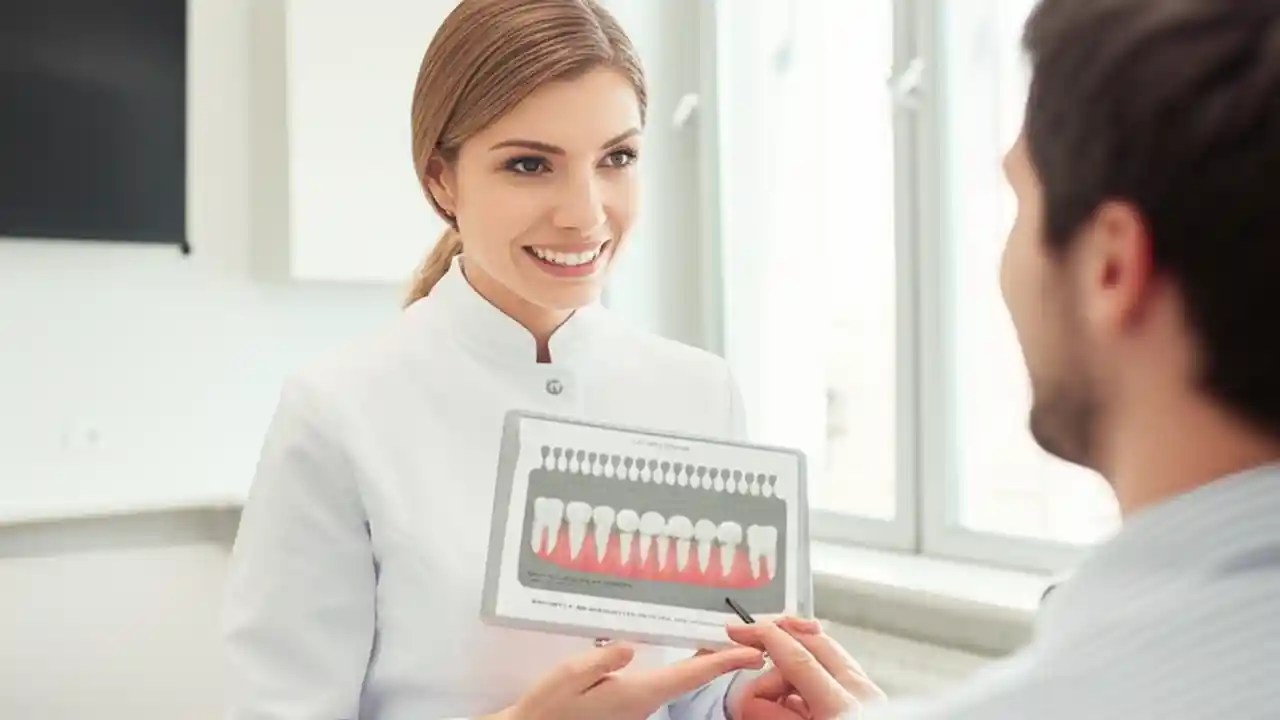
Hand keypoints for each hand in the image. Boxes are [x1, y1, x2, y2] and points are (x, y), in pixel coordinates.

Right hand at [483, 641, 764, 719]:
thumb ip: (599, 661)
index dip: (724, 662)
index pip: (690, 675)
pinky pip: (671, 681)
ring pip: (686, 679)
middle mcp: (646, 700)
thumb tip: (629, 648)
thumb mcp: (568, 678)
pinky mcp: (631, 702)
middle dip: (725, 658)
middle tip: (755, 636)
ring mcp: (640, 703)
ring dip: (709, 661)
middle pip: (695, 677)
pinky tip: (695, 653)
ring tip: (732, 636)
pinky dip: (690, 666)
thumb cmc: (548, 707)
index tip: (755, 651)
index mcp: (638, 693)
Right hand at [726, 617, 885, 719]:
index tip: (739, 631)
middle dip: (778, 646)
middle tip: (750, 653)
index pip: (797, 657)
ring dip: (791, 673)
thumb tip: (748, 699)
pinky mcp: (870, 699)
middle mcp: (863, 694)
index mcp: (844, 709)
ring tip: (777, 707)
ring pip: (822, 657)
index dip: (764, 638)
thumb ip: (770, 715)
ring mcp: (870, 694)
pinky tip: (797, 706)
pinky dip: (808, 683)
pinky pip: (832, 674)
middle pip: (811, 644)